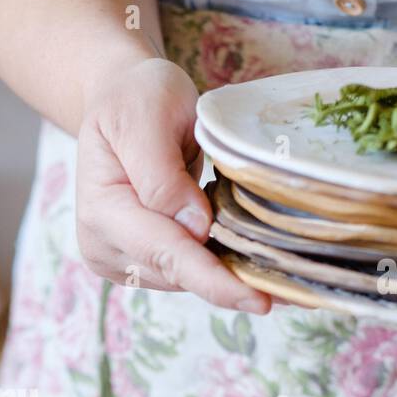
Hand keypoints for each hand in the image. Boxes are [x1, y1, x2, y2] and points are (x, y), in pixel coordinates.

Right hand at [76, 57, 270, 312]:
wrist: (120, 99)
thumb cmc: (136, 98)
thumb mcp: (148, 115)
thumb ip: (163, 174)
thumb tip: (195, 230)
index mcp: (101, 210)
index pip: (165, 251)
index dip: (212, 277)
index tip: (258, 298)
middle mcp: (102, 244)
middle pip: (177, 273)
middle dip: (231, 283)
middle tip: (296, 294)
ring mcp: (118, 258)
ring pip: (184, 278)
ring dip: (228, 276)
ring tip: (279, 277)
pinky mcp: (138, 262)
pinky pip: (185, 271)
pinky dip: (218, 267)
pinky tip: (249, 261)